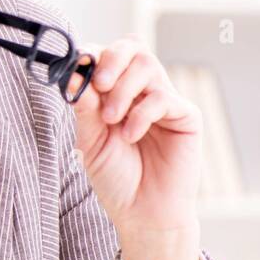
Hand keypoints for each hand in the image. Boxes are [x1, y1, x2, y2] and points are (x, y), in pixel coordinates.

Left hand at [66, 35, 206, 259]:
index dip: (92, 54)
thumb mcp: (89, 139)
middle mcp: (140, 92)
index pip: (107, 55)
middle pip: (132, 48)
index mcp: (114, 93)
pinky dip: (141, 114)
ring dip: (123, 90)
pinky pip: (163, 98)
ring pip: (147, 65)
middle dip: (111, 60)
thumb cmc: (115, 177)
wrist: (140, 212)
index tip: (77, 66)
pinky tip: (131, 136)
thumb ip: (84, 106)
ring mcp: (164, 101)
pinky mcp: (185, 116)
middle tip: (99, 85)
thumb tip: (74, 71)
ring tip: (111, 120)